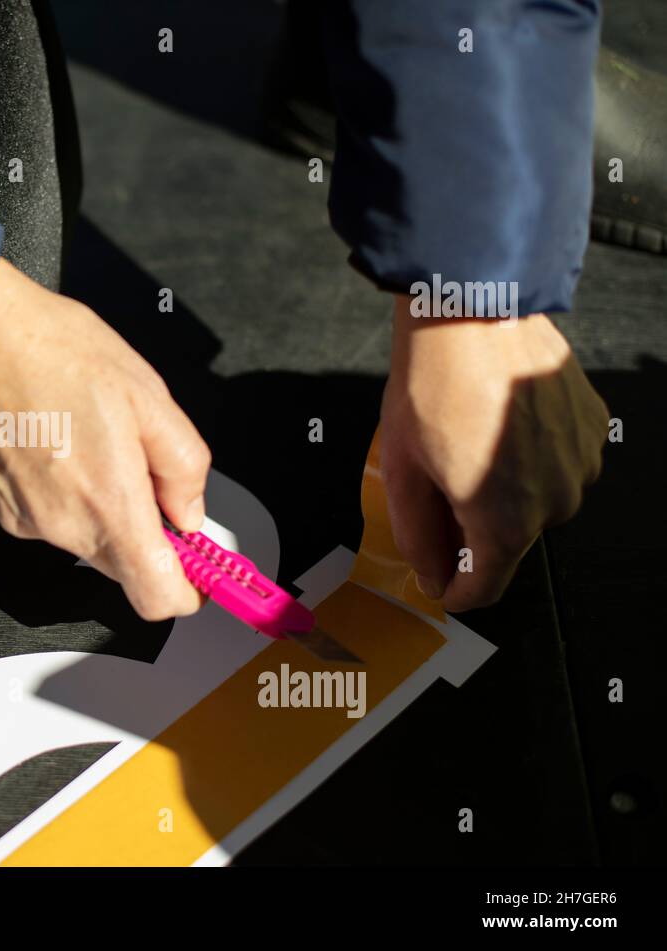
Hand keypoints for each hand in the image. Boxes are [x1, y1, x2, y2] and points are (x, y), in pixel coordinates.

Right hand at [0, 258, 210, 620]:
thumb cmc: (53, 352)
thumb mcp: (150, 397)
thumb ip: (183, 467)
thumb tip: (188, 509)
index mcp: (110, 506)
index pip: (157, 598)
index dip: (185, 590)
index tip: (195, 570)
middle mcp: (61, 526)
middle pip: (119, 561)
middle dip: (138, 521)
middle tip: (135, 456)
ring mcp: (20, 519)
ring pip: (78, 532)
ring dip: (93, 497)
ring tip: (82, 430)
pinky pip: (38, 511)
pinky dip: (52, 485)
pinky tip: (48, 433)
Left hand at [380, 295, 607, 611]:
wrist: (474, 312)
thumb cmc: (431, 386)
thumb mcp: (404, 472)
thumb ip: (419, 538)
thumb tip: (432, 579)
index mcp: (505, 522)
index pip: (486, 588)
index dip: (457, 592)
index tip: (441, 585)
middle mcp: (556, 502)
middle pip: (508, 540)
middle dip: (472, 527)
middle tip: (436, 482)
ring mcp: (581, 463)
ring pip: (537, 500)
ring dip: (505, 487)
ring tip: (468, 441)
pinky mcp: (593, 427)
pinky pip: (560, 460)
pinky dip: (531, 453)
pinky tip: (501, 421)